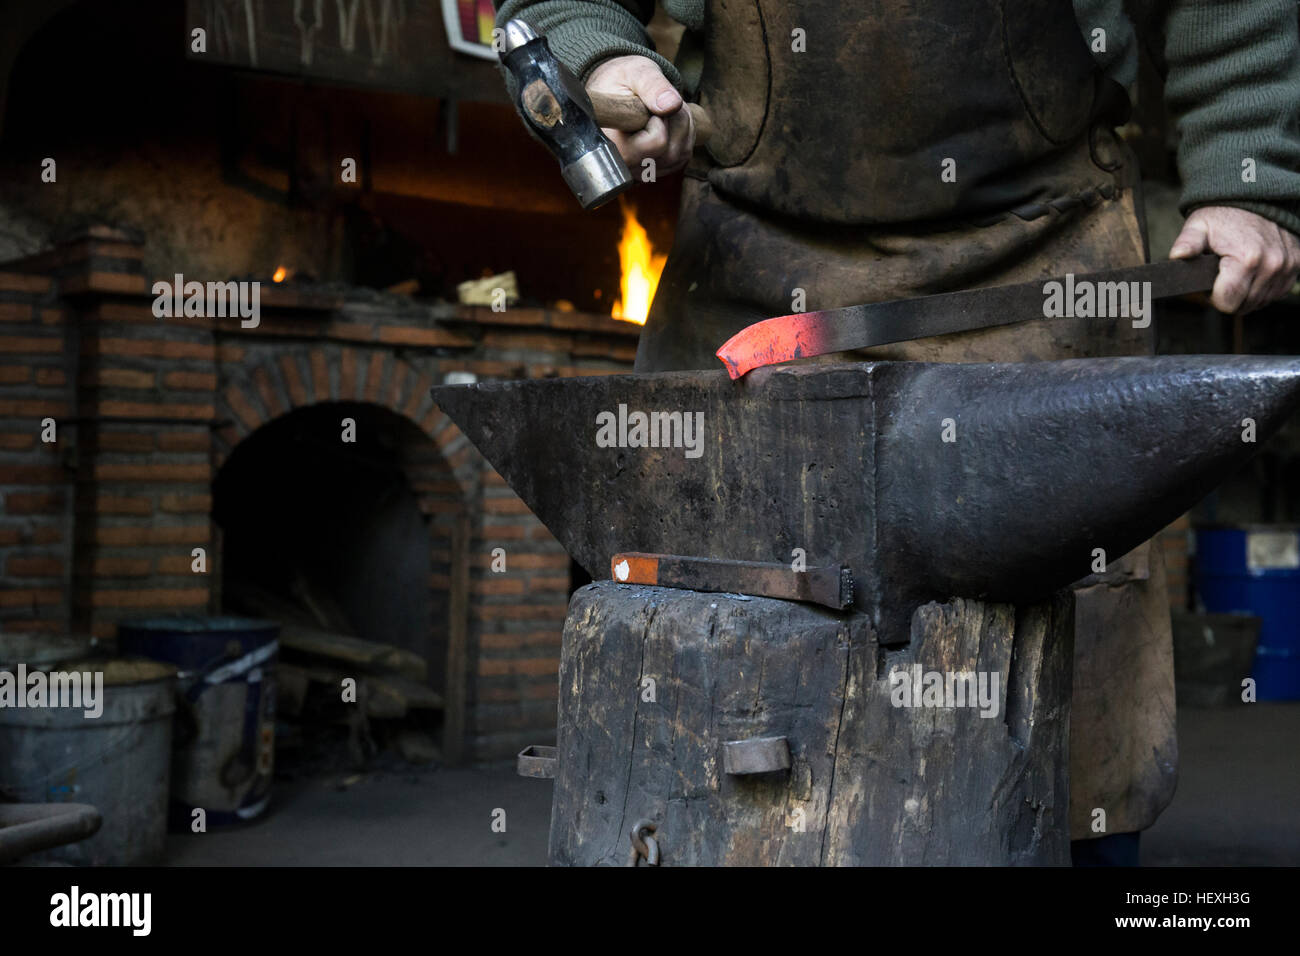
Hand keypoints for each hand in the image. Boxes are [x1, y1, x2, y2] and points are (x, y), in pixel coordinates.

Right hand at [586, 55, 694, 174]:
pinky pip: (682, 157)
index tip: (644, 105)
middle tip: (658, 101)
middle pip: (672, 150)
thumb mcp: (635, 72)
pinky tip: (665, 121)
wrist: (613, 91)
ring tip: (661, 107)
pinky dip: (682, 135)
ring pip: (680, 154)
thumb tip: (672, 104)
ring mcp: (640, 171)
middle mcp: (626, 165)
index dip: (660, 118)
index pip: (656, 142)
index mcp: (613, 145)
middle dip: (675, 119)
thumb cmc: (621, 80)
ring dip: (681, 125)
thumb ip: (652, 85)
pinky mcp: (654, 170)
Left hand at [1170, 206, 1299, 313]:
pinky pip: (1276, 293)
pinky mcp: (1295, 266)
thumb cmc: (1224, 215)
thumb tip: (1177, 255)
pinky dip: (1263, 288)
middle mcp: (1271, 265)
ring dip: (1246, 293)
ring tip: (1236, 273)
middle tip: (1221, 277)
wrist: (1256, 197)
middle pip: (1243, 306)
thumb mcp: (1199, 226)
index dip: (1213, 298)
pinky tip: (1252, 273)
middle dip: (1229, 296)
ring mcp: (1286, 267)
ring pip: (1260, 302)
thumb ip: (1188, 243)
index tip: (1210, 283)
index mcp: (1247, 260)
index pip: (1227, 303)